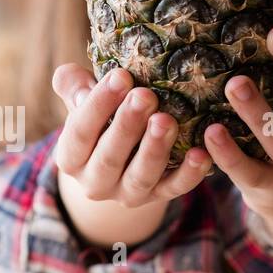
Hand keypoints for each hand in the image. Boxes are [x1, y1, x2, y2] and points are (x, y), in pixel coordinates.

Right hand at [51, 63, 211, 208]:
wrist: (122, 160)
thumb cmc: (102, 120)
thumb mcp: (82, 103)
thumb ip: (74, 88)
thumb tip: (72, 78)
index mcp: (71, 158)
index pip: (80, 132)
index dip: (98, 104)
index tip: (120, 75)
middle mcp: (95, 182)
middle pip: (109, 157)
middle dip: (127, 125)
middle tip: (145, 96)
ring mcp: (127, 194)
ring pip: (140, 176)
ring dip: (154, 149)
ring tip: (167, 120)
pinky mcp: (158, 197)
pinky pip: (174, 189)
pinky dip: (189, 174)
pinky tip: (201, 153)